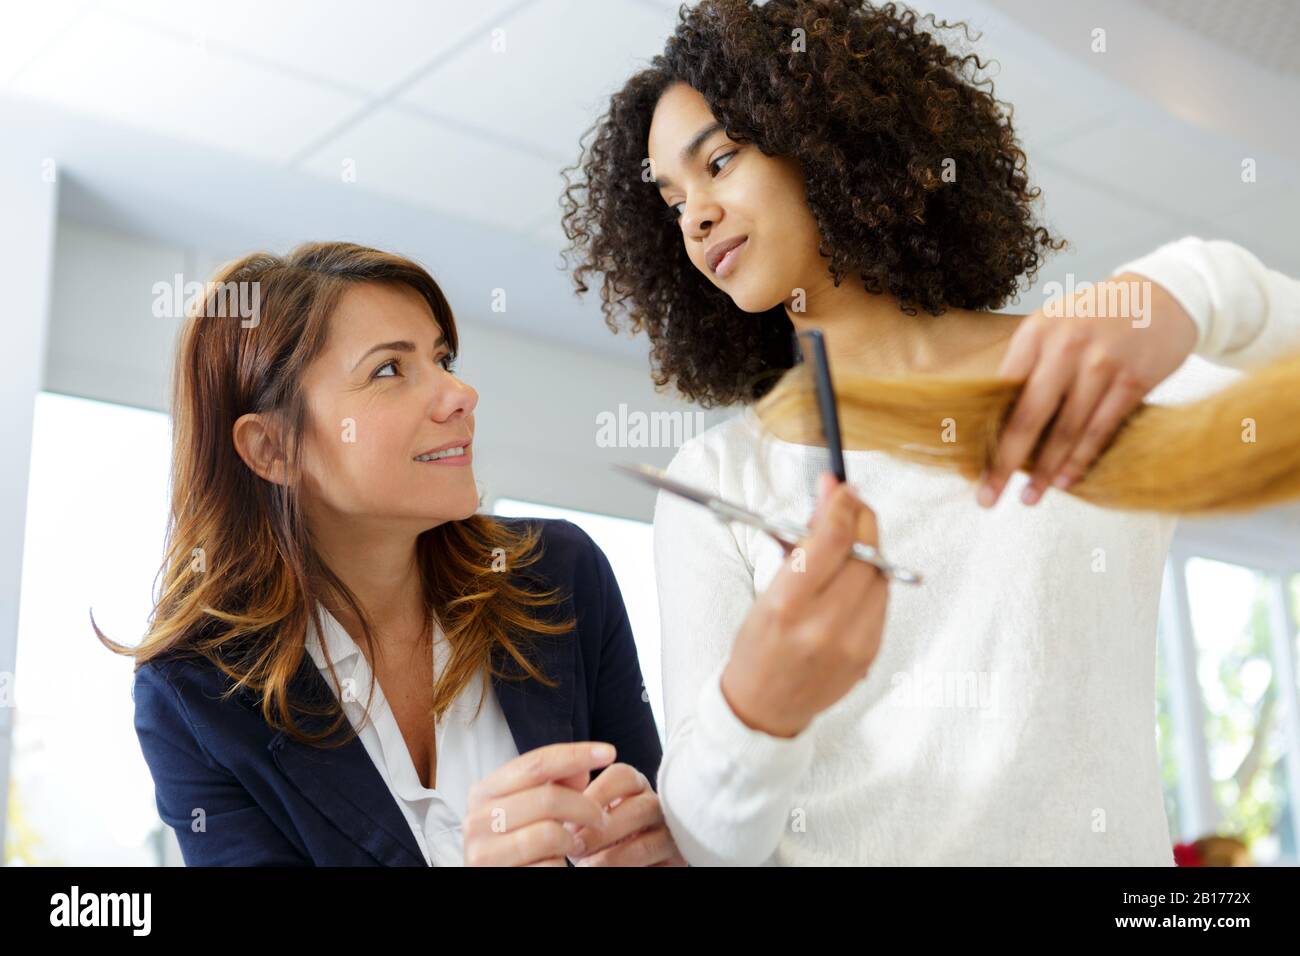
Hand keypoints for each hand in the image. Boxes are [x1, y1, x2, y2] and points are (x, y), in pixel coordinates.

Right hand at [463, 742, 615, 865]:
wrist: (497, 880)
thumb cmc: (517, 844)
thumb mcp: (530, 808)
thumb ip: (552, 784)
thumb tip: (581, 767)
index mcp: (483, 792)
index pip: (535, 763)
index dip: (576, 754)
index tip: (609, 752)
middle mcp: (476, 820)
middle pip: (548, 798)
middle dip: (586, 807)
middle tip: (601, 818)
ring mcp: (483, 853)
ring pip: (550, 833)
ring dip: (573, 841)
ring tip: (574, 846)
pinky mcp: (497, 877)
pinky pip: (548, 865)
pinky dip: (561, 865)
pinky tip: (556, 864)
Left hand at [567, 762, 686, 865]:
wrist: (607, 865)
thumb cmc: (590, 837)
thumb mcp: (578, 814)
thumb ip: (570, 793)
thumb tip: (566, 777)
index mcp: (634, 785)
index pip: (623, 775)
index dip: (598, 793)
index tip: (571, 816)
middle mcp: (658, 805)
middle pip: (640, 808)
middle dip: (603, 831)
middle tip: (576, 847)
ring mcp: (671, 835)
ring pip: (649, 843)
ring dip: (614, 857)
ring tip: (587, 867)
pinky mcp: (676, 863)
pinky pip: (659, 867)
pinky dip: (631, 871)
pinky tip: (609, 874)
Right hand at [721, 472, 887, 737]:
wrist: (765, 707)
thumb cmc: (757, 647)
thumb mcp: (766, 592)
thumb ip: (800, 548)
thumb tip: (827, 504)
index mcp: (787, 606)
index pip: (831, 540)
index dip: (841, 505)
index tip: (840, 487)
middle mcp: (825, 626)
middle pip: (864, 552)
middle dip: (859, 518)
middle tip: (847, 503)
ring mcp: (853, 643)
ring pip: (880, 573)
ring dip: (867, 546)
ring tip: (846, 539)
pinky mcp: (871, 653)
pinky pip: (882, 600)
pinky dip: (871, 578)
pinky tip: (853, 573)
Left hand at [978, 272, 1197, 506]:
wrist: (1164, 295)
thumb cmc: (1096, 319)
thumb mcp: (1054, 327)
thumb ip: (1028, 366)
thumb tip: (996, 422)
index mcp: (1036, 332)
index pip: (1002, 392)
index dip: (985, 432)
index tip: (971, 465)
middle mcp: (1066, 346)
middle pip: (1028, 417)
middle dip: (1005, 463)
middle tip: (987, 497)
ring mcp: (1101, 364)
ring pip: (1067, 430)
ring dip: (1046, 471)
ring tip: (1028, 498)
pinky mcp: (1133, 381)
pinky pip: (1101, 430)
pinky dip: (1081, 460)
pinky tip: (1065, 482)